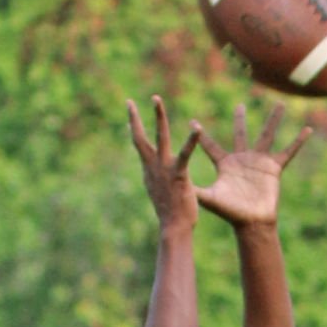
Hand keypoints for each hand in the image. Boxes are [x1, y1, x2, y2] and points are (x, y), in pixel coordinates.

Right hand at [127, 96, 199, 233]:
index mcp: (149, 171)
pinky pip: (185, 153)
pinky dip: (192, 140)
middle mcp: (153, 167)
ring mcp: (164, 169)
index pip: (140, 147)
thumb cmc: (170, 215)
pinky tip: (197, 128)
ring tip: (156, 98)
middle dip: (133, 119)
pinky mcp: (179, 174)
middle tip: (129, 101)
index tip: (129, 119)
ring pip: (160, 137)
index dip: (133, 131)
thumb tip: (150, 178)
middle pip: (139, 138)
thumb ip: (156, 181)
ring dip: (158, 116)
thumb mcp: (159, 194)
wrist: (174, 228)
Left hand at [194, 104, 312, 227]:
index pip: (210, 146)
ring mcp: (259, 162)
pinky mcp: (274, 168)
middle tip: (239, 104)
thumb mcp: (209, 198)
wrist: (252, 222)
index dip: (201, 135)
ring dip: (274, 120)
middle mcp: (242, 159)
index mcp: (225, 165)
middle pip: (240, 133)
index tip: (192, 120)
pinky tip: (308, 129)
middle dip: (239, 119)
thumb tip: (174, 181)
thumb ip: (193, 187)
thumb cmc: (230, 213)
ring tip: (280, 104)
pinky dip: (298, 141)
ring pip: (267, 135)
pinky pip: (289, 151)